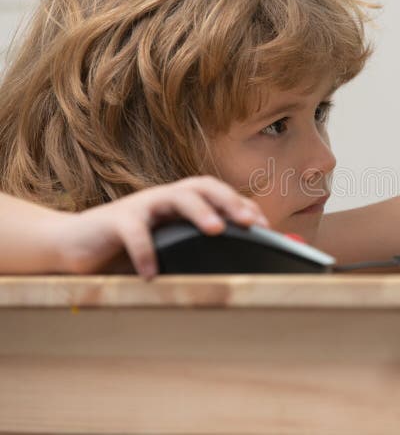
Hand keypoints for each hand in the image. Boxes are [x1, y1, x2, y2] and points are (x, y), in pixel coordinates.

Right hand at [52, 176, 268, 278]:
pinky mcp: (115, 220)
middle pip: (202, 186)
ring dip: (199, 211)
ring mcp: (140, 205)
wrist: (75, 243)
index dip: (242, 205)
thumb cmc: (128, 246)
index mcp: (180, 202)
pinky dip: (145, 252)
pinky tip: (153, 274)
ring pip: (175, 197)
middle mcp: (165, 197)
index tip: (264, 225)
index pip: (218, 194)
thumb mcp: (167, 244)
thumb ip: (194, 247)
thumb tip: (237, 266)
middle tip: (249, 222)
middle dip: (229, 201)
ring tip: (215, 230)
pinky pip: (134, 232)